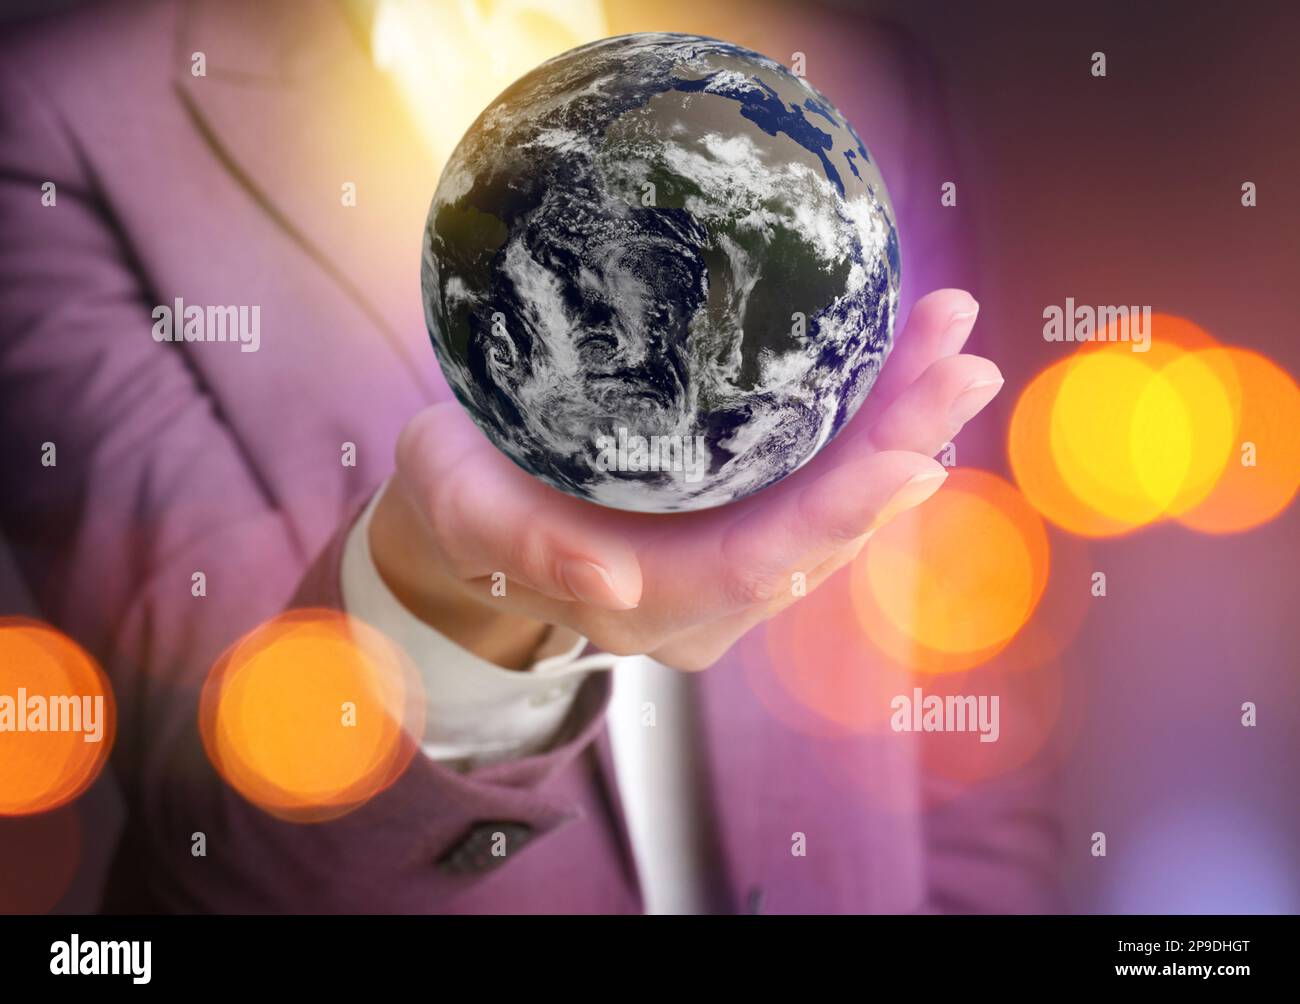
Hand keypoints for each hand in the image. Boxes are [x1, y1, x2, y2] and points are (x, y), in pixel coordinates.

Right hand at [371, 289, 1000, 669]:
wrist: (474, 505)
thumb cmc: (462, 499)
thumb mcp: (461, 508)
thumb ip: (525, 546)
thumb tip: (613, 582)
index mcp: (649, 605)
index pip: (761, 568)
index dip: (838, 516)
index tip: (909, 454)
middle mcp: (712, 595)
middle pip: (821, 533)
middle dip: (898, 452)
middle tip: (961, 364)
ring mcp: (733, 552)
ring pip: (833, 501)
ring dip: (899, 427)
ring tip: (948, 339)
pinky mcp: (741, 509)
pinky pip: (819, 476)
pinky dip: (869, 424)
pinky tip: (911, 368)